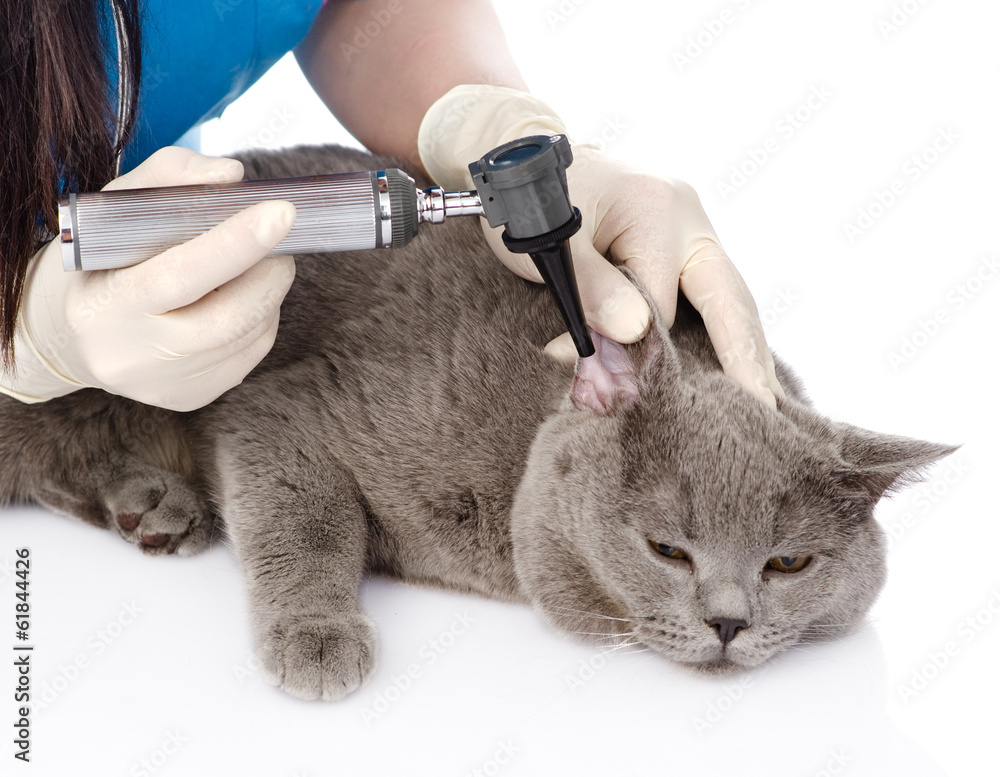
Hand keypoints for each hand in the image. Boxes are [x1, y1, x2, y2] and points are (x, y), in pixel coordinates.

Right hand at [8, 147, 295, 410]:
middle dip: (270, 272)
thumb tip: (233, 177)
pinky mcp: (191, 398)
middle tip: (283, 240)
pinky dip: (260, 319)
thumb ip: (170, 178)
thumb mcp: (115, 208)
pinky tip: (242, 299)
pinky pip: (249, 355)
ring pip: (248, 336)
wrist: (69, 335)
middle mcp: (131, 354)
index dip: (235, 244)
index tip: (281, 212)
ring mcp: (164, 384)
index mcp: (103, 304)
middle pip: (228, 318)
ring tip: (258, 264)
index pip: (178, 275)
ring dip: (268, 293)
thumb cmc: (102, 259)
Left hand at [418, 85, 782, 408]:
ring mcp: (693, 229)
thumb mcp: (552, 246)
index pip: (661, 304)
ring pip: (729, 296)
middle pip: (729, 296)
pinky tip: (738, 367)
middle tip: (765, 410)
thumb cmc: (537, 203)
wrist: (531, 163)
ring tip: (763, 399)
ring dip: (744, 347)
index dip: (636, 350)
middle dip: (747, 355)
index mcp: (659, 211)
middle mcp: (689, 218)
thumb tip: (633, 332)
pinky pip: (712, 292)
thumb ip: (590, 289)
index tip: (603, 383)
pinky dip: (724, 329)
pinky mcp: (687, 243)